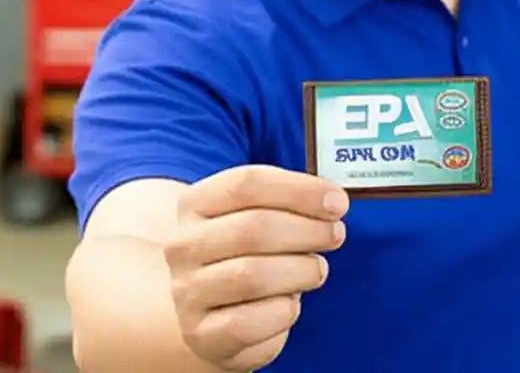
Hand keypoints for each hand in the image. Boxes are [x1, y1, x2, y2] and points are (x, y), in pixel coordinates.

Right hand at [164, 165, 348, 370]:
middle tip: (335, 234)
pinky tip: (290, 303)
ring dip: (300, 271)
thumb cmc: (243, 259)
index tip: (336, 201)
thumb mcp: (252, 221)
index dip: (299, 190)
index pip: (246, 184)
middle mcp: (183, 245)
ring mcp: (188, 291)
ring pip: (252, 275)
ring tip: (317, 269)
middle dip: (307, 230)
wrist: (208, 317)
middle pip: (252, 228)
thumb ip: (285, 205)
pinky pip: (250, 322)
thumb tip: (331, 200)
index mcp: (193, 204)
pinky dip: (283, 311)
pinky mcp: (201, 334)